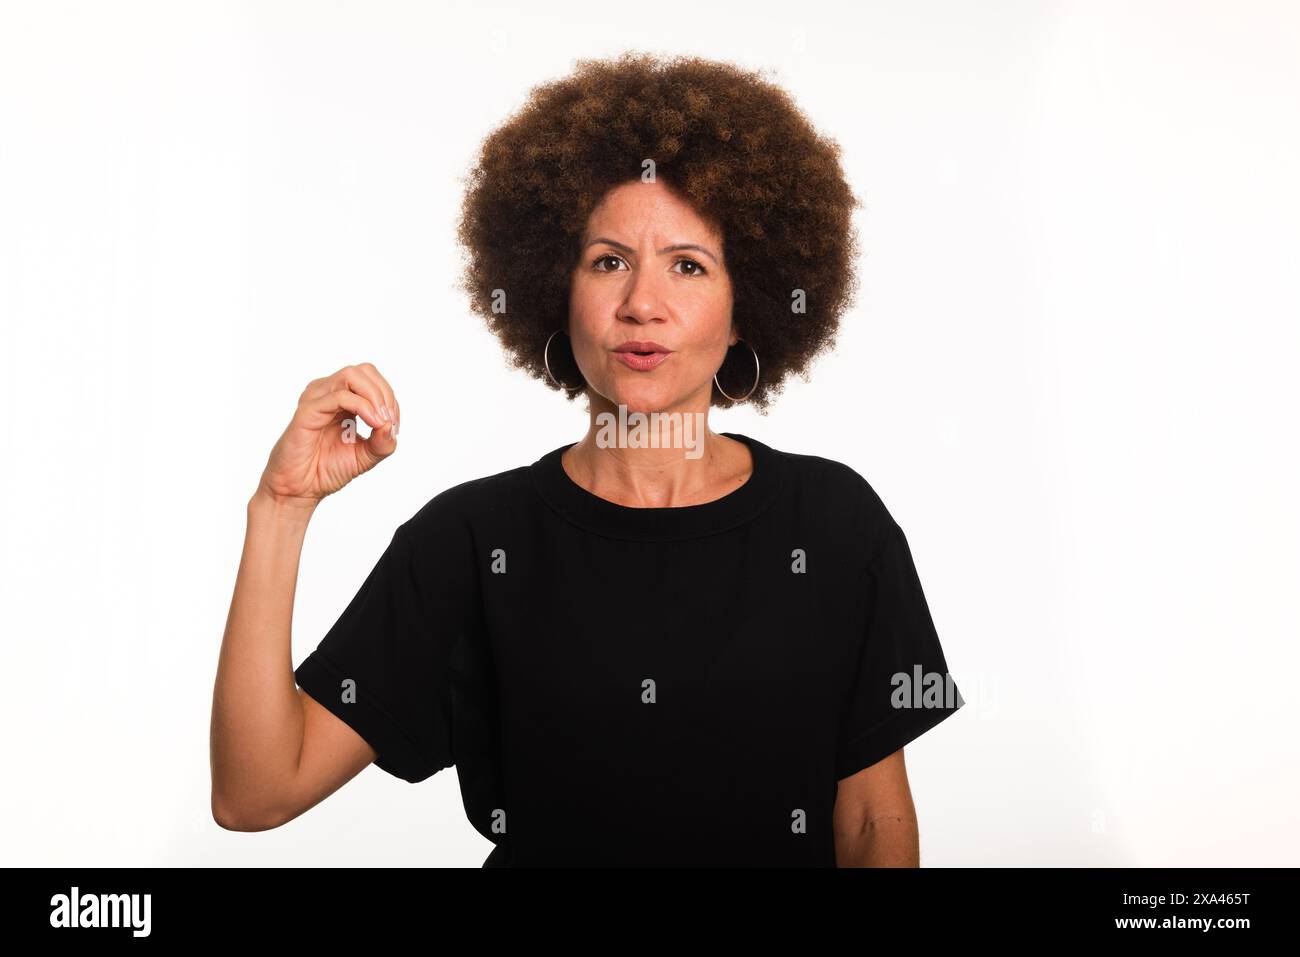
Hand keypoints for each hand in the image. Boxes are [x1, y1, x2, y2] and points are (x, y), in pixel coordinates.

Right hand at [254, 363, 399, 508]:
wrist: (299, 490)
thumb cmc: (325, 470)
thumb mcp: (365, 457)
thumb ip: (382, 442)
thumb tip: (392, 425)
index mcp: (341, 399)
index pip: (372, 380)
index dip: (390, 400)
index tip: (394, 427)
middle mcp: (327, 393)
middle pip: (364, 370)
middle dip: (385, 393)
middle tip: (390, 421)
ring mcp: (316, 399)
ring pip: (351, 375)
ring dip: (375, 396)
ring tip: (381, 422)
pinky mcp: (307, 411)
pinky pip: (339, 397)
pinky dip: (362, 406)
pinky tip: (372, 423)